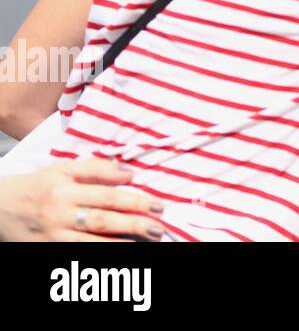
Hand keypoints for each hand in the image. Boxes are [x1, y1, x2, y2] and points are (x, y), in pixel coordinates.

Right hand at [0, 158, 164, 241]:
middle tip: (158, 226)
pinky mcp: (47, 250)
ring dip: (122, 243)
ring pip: (91, 242)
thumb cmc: (40, 185)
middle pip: (102, 220)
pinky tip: (121, 252)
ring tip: (147, 241)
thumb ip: (96, 168)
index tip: (158, 205)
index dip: (134, 200)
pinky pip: (78, 254)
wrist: (0, 207)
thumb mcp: (63, 169)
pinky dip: (100, 254)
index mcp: (65, 188)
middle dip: (134, 224)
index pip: (106, 195)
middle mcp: (59, 213)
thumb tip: (129, 173)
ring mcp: (53, 234)